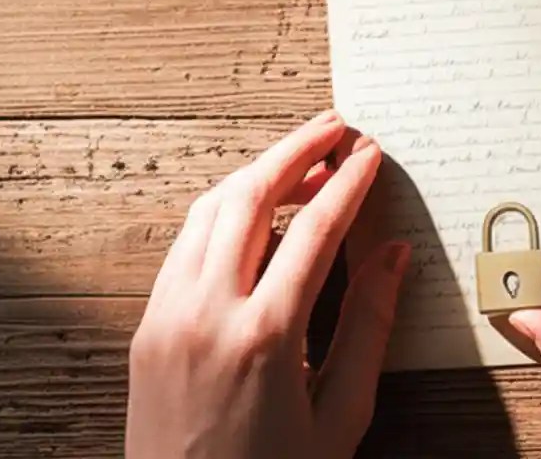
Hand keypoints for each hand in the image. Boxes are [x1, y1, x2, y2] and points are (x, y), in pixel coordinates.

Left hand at [125, 111, 409, 458]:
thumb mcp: (341, 413)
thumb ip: (369, 327)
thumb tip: (393, 255)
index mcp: (266, 336)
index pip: (315, 228)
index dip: (347, 181)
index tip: (369, 154)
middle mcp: (207, 313)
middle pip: (250, 196)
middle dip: (296, 151)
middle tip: (334, 127)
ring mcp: (167, 315)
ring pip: (208, 210)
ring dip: (256, 173)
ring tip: (299, 161)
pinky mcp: (147, 326)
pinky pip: (184, 244)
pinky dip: (221, 211)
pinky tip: (252, 211)